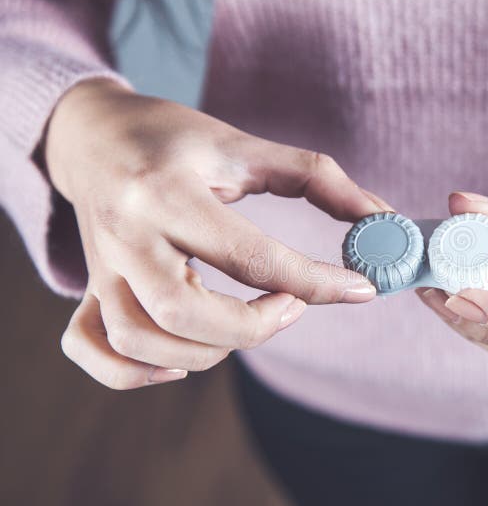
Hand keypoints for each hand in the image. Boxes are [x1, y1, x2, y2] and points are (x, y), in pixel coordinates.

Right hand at [45, 79, 390, 388]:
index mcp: (167, 191)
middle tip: (294, 305)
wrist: (94, 134)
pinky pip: (93, 349)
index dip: (315, 282)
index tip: (360, 289)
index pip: (249, 256)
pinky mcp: (90, 287)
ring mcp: (101, 267)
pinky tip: (183, 360)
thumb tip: (380, 216)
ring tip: (248, 324)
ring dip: (206, 351)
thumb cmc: (176, 138)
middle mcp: (126, 234)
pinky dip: (137, 372)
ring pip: (140, 341)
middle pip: (184, 312)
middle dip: (254, 326)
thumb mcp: (243, 145)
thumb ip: (316, 177)